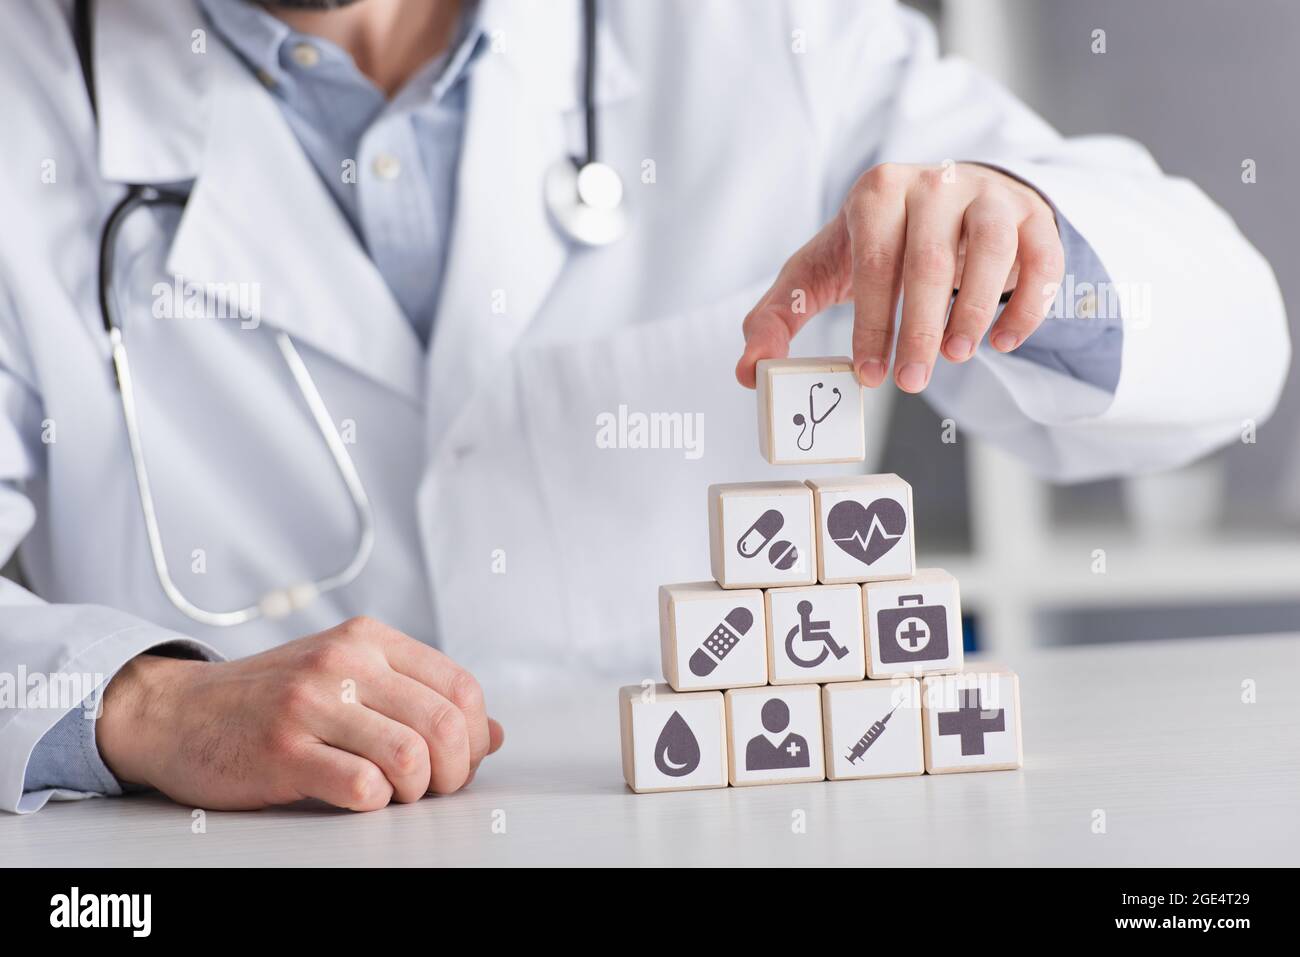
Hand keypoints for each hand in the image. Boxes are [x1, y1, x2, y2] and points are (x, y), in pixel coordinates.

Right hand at [97, 617, 503, 810]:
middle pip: (445, 724)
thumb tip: (493, 735)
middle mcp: (344, 662)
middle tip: (432, 788)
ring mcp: (311, 703)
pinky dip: (373, 802)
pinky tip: (355, 795)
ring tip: (394, 793)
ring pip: (412, 757)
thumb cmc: (270, 700)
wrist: (176, 712)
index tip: (458, 762)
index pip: (461, 687)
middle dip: (453, 771)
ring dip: (415, 791)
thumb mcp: (349, 678)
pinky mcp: (282, 750)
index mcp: (368, 640)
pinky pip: (362, 786)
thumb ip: (418, 698)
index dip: (474, 737)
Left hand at [736, 162, 1063, 392]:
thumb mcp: (817, 273)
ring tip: (957, 357)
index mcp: (876, 192)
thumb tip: (747, 373)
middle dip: (919, 330)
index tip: (869, 375)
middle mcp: (934, 182)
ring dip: (976, 312)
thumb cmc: (871, 247)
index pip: (873, 262)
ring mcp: (989, 194)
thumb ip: (777, 319)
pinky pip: (1042, 257)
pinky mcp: (1031, 214)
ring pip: (991, 252)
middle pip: (930, 262)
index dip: (872, 324)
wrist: (942, 202)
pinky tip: (1005, 342)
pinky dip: (1028, 303)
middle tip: (911, 381)